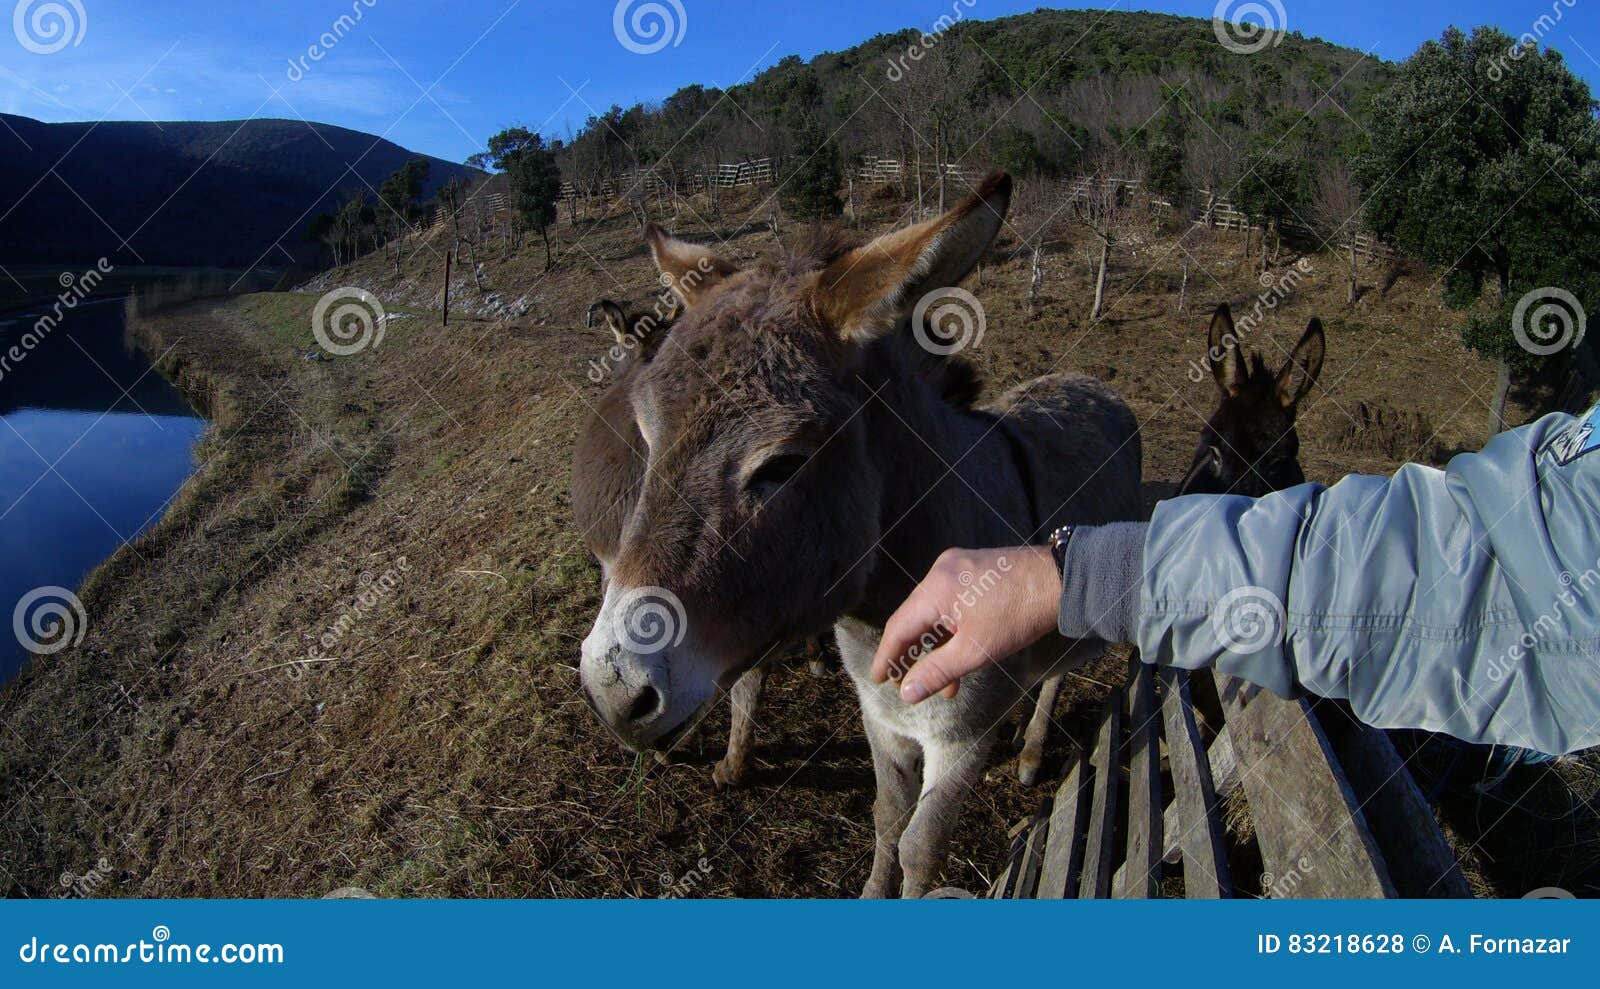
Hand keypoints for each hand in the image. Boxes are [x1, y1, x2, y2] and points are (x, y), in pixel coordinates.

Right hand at [870, 546, 1060, 703]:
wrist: (1062, 580)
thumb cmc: (1019, 615)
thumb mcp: (976, 651)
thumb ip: (937, 671)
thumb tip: (907, 692)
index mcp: (935, 588)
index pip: (899, 627)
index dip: (887, 656)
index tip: (879, 679)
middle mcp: (940, 571)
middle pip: (914, 617)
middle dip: (912, 655)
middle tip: (907, 685)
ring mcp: (957, 566)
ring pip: (934, 612)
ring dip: (937, 647)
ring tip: (946, 685)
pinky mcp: (973, 567)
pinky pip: (950, 601)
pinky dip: (951, 629)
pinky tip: (961, 654)